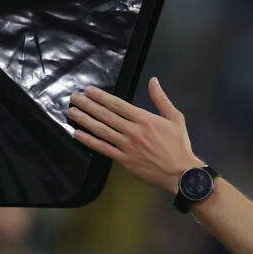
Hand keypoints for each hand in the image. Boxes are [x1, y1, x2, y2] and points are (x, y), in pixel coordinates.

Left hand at [66, 77, 202, 193]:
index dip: (100, 96)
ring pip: (101, 130)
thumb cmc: (179, 145)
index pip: (117, 104)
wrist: (181, 172)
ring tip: (71, 112)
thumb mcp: (175, 118)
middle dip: (87, 104)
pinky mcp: (124, 160)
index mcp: (144, 119)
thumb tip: (153, 81)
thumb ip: (161, 99)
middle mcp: (133, 131)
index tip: (88, 90)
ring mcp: (127, 146)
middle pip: (105, 115)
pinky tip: (78, 134)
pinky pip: (103, 149)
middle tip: (73, 97)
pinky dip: (89, 141)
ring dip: (84, 120)